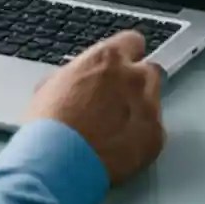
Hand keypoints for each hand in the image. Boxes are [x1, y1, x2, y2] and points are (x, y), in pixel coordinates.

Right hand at [23, 30, 164, 185]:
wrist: (58, 162)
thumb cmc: (48, 125)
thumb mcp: (51, 85)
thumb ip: (77, 75)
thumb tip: (78, 81)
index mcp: (107, 58)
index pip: (132, 41)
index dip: (126, 54)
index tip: (122, 65)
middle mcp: (133, 77)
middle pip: (149, 70)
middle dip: (136, 82)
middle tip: (117, 100)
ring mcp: (148, 107)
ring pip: (154, 100)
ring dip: (140, 109)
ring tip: (116, 128)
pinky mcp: (156, 136)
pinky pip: (155, 131)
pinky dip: (141, 137)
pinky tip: (120, 147)